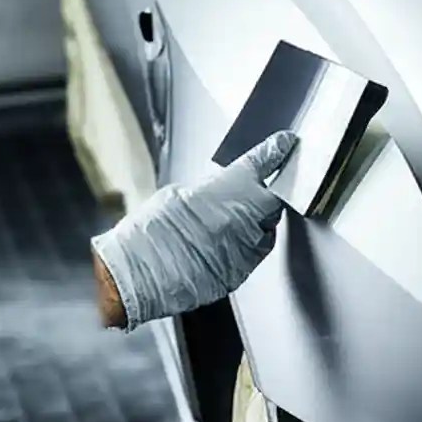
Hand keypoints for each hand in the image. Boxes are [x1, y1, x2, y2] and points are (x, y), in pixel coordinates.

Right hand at [92, 131, 297, 329]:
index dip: (276, 151)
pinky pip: (249, 257)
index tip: (283, 145)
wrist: (137, 276)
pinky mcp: (239, 275)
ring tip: (224, 226)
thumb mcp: (176, 194)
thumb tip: (218, 191)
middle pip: (272, 201)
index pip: (263, 162)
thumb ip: (207, 190)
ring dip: (253, 225)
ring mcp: (246, 250)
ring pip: (264, 232)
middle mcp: (246, 219)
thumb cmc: (148, 235)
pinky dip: (240, 249)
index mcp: (230, 189)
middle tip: (248, 194)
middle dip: (264, 195)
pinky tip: (217, 247)